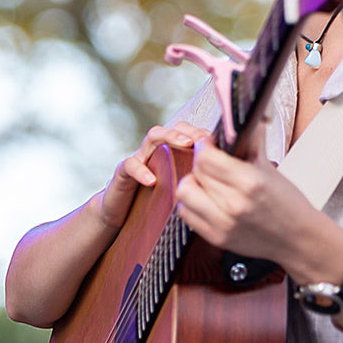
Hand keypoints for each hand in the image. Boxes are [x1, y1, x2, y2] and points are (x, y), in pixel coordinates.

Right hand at [94, 122, 211, 230]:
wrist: (120, 214)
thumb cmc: (153, 204)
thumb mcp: (177, 192)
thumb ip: (194, 185)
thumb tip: (222, 188)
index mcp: (171, 155)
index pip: (188, 134)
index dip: (202, 134)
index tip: (218, 142)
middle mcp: (156, 151)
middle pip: (173, 128)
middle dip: (189, 129)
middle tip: (204, 138)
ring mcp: (139, 158)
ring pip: (153, 137)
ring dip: (170, 137)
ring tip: (186, 145)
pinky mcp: (122, 173)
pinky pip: (130, 165)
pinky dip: (141, 171)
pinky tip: (151, 181)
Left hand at [173, 139, 342, 275]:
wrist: (299, 239)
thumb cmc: (289, 206)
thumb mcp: (271, 169)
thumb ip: (252, 142)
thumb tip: (243, 120)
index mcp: (250, 182)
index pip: (206, 157)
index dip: (204, 146)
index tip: (208, 144)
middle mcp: (234, 203)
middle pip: (196, 172)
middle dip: (202, 163)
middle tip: (211, 162)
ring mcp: (223, 223)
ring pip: (185, 193)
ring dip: (193, 183)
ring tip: (206, 182)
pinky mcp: (216, 238)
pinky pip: (186, 214)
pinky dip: (192, 204)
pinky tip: (206, 200)